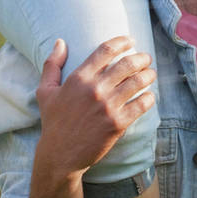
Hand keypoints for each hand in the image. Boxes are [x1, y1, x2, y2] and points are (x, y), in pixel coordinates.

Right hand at [36, 37, 155, 178]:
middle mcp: (95, 89)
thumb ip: (52, 65)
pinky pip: (141, 105)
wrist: (59, 156)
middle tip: (146, 58)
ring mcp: (107, 106)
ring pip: (138, 82)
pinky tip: (149, 96)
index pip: (106, 50)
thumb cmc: (53, 122)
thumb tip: (60, 42)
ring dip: (148, 75)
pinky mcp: (117, 124)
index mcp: (79, 78)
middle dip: (141, 58)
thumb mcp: (45, 91)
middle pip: (127, 64)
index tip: (131, 41)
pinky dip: (149, 98)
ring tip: (151, 74)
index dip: (122, 41)